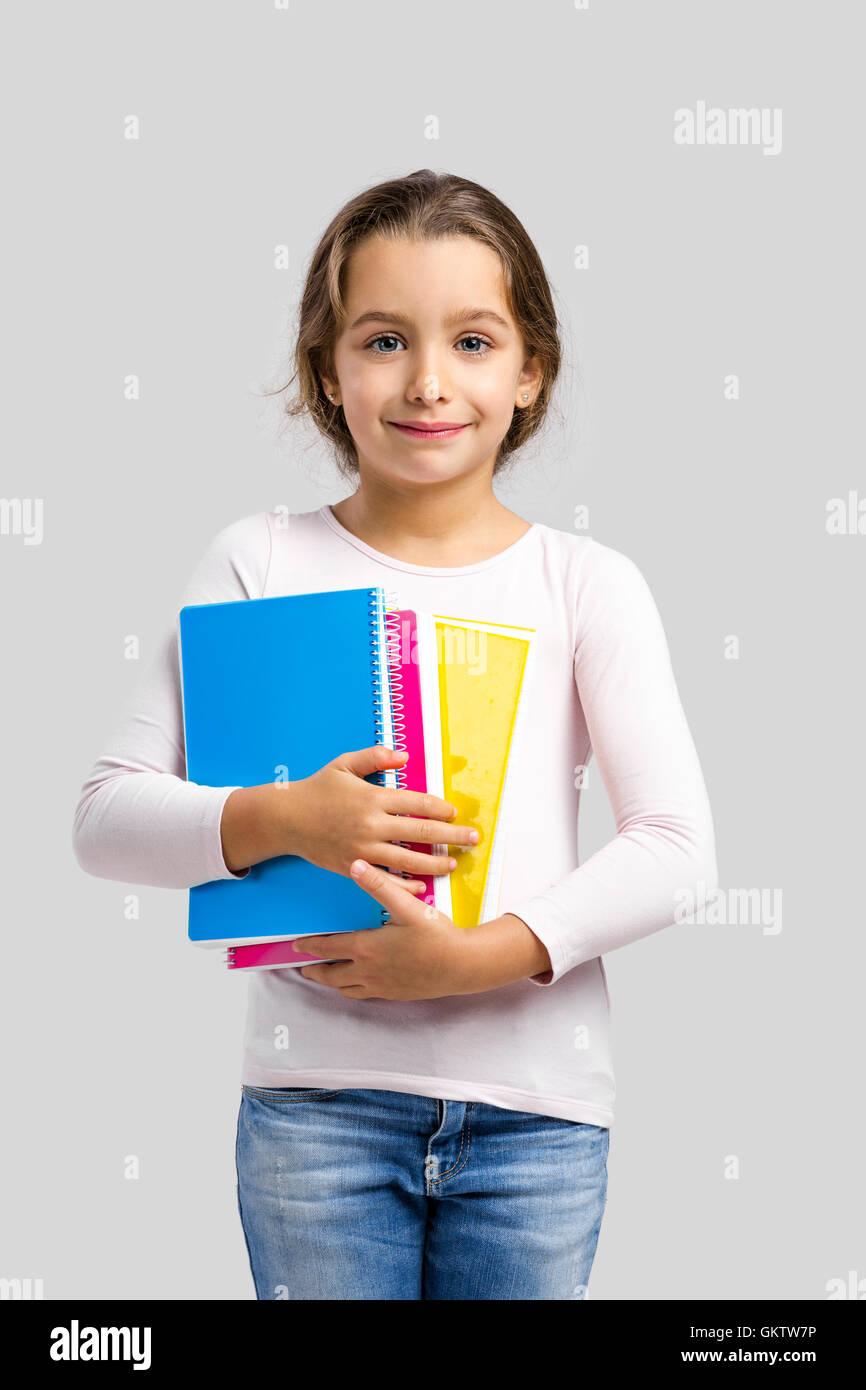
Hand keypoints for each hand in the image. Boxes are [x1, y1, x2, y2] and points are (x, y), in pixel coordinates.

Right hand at [281, 745, 478, 881]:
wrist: (286, 819)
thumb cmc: (316, 789)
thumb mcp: (344, 764)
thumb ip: (375, 757)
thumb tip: (404, 756)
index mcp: (373, 797)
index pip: (418, 803)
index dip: (440, 808)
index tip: (454, 812)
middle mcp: (371, 824)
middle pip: (421, 833)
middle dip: (452, 836)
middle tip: (473, 839)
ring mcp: (363, 849)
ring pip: (409, 861)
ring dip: (435, 864)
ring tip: (453, 864)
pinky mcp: (354, 867)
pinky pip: (386, 880)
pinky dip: (405, 886)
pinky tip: (422, 886)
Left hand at [295, 858, 473, 1000]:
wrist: (463, 965)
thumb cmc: (436, 935)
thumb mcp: (407, 905)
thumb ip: (379, 884)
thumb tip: (356, 864)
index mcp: (366, 948)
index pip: (328, 947)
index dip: (310, 946)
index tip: (296, 946)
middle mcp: (369, 971)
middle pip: (331, 975)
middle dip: (315, 970)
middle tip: (304, 967)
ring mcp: (382, 986)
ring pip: (346, 989)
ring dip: (332, 983)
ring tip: (326, 977)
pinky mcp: (395, 994)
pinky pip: (365, 995)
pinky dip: (353, 990)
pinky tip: (358, 985)